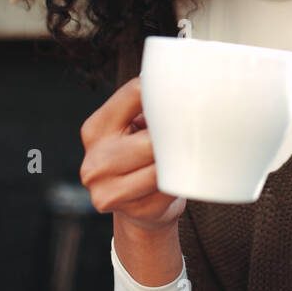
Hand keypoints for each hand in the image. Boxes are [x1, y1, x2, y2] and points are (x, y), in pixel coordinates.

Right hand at [80, 76, 184, 230]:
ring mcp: (110, 191)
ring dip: (180, 159)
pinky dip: (181, 181)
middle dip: (175, 135)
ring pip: (162, 166)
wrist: (140, 209)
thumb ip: (148, 106)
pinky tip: (182, 177)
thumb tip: (186, 79)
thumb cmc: (142, 158)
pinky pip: (170, 188)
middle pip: (152, 138)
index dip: (165, 92)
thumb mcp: (134, 127)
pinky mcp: (135, 211)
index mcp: (95, 129)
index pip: (135, 93)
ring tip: (188, 154)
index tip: (189, 91)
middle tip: (197, 130)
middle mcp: (95, 162)